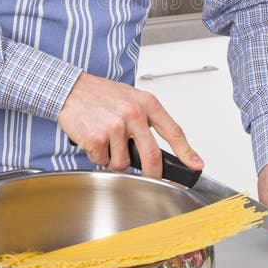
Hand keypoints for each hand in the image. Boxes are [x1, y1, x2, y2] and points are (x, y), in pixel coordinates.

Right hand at [57, 72, 203, 176]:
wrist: (71, 88)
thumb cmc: (101, 94)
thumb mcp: (131, 98)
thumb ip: (146, 119)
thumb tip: (159, 148)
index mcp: (147, 103)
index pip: (173, 131)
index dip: (187, 152)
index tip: (196, 165)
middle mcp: (134, 114)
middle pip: (152, 156)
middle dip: (153, 174)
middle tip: (151, 178)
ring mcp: (115, 126)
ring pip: (123, 163)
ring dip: (115, 160)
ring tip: (107, 142)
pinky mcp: (97, 137)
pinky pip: (103, 161)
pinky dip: (98, 156)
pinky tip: (94, 140)